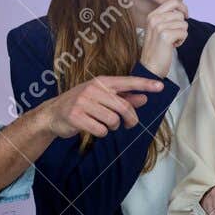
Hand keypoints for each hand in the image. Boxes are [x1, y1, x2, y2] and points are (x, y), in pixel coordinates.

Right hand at [41, 75, 165, 138]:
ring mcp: (83, 102)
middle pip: (123, 107)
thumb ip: (124, 98)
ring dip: (113, 127)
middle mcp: (93, 89)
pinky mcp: (76, 116)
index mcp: (102, 81)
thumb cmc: (82, 104)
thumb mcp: (102, 98)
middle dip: (130, 119)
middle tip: (130, 125)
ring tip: (104, 124)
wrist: (53, 113)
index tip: (161, 86)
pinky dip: (101, 133)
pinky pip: (100, 129)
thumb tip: (144, 98)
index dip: (145, 85)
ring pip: (112, 120)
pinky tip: (93, 128)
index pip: (127, 82)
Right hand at [139, 0, 188, 77]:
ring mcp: (159, 27)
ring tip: (172, 41)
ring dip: (181, 34)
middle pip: (180, 14)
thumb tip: (182, 10)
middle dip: (181, 25)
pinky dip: (182, 40)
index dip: (183, 7)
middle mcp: (154, 19)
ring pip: (184, 24)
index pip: (173, 1)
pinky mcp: (165, 36)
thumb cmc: (156, 49)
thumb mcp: (157, 29)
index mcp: (152, 15)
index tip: (185, 16)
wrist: (149, 67)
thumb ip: (166, 18)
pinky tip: (173, 46)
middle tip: (173, 35)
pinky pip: (184, 32)